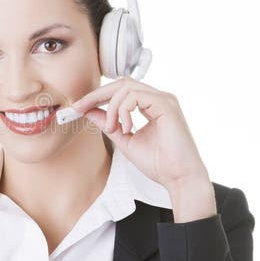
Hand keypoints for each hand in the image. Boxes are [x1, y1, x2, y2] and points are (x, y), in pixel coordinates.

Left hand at [70, 76, 208, 190]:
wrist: (180, 178)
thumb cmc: (160, 163)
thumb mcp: (125, 141)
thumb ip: (109, 125)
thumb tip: (89, 112)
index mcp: (151, 105)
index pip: (121, 90)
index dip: (98, 96)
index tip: (80, 107)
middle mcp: (159, 98)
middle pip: (122, 83)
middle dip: (97, 94)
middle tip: (81, 107)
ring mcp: (164, 99)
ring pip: (126, 87)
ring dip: (112, 108)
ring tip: (112, 128)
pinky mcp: (166, 105)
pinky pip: (136, 96)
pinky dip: (123, 111)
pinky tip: (126, 128)